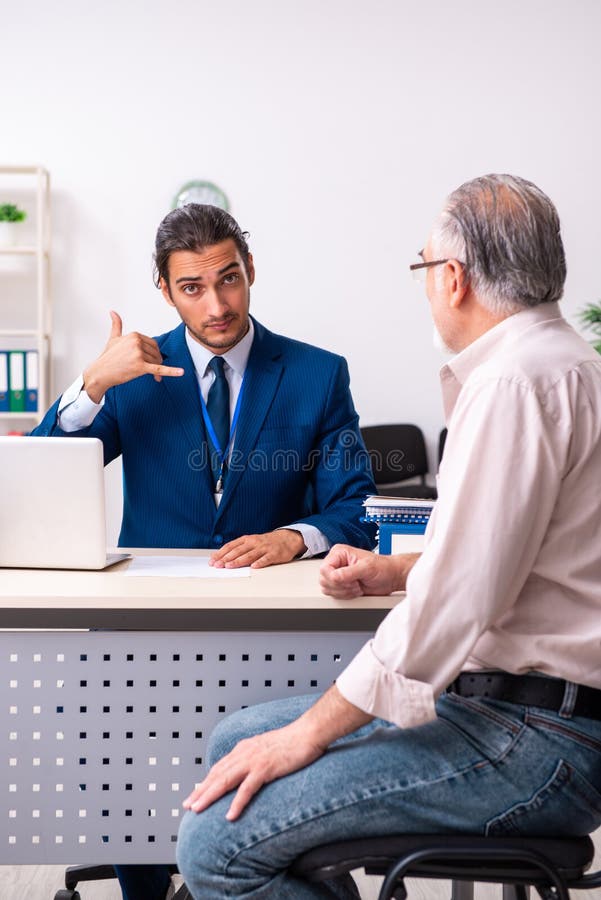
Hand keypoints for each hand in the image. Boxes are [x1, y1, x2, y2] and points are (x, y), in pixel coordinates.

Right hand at [83, 311, 183, 401]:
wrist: (101, 373)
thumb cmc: (108, 357)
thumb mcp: (113, 338)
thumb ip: (116, 325)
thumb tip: (113, 312)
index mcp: (134, 335)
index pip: (153, 344)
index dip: (153, 354)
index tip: (149, 360)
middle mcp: (137, 342)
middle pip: (156, 353)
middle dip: (156, 362)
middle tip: (151, 370)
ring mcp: (138, 354)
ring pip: (157, 362)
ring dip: (158, 371)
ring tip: (153, 376)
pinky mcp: (140, 366)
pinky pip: (159, 369)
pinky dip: (171, 371)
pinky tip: (181, 372)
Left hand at [183, 719, 323, 820]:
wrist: (308, 733)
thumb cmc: (292, 742)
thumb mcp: (267, 749)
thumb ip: (254, 758)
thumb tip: (246, 772)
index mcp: (244, 748)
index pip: (219, 767)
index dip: (205, 782)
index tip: (195, 794)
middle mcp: (244, 753)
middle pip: (217, 774)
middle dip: (200, 791)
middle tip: (187, 806)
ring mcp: (254, 760)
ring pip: (225, 780)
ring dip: (209, 796)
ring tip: (197, 810)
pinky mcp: (266, 768)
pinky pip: (247, 788)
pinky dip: (237, 803)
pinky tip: (229, 815)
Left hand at [209, 529, 306, 568]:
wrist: (287, 539)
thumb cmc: (266, 542)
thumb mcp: (251, 542)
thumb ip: (239, 548)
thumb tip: (222, 557)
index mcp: (247, 539)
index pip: (231, 546)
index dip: (221, 553)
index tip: (213, 560)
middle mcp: (254, 543)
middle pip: (238, 551)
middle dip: (226, 558)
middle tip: (218, 565)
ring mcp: (264, 548)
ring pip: (250, 555)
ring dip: (239, 561)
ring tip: (230, 566)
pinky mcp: (274, 554)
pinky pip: (266, 559)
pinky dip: (260, 562)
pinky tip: (254, 566)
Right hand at [319, 544, 419, 598]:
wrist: (391, 577)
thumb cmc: (382, 567)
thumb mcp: (367, 567)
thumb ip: (349, 572)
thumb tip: (335, 576)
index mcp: (339, 553)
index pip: (324, 568)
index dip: (334, 578)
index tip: (348, 580)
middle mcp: (336, 563)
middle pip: (324, 580)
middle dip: (341, 586)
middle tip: (355, 583)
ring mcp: (338, 575)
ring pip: (327, 588)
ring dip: (343, 592)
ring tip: (357, 586)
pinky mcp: (341, 586)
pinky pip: (334, 595)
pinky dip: (345, 596)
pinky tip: (355, 590)